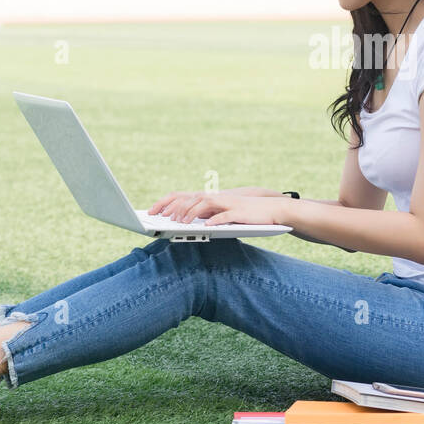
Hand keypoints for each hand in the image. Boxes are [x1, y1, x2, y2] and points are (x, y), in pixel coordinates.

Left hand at [146, 190, 287, 225]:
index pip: (184, 196)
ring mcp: (228, 204)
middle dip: (176, 209)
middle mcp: (217, 198)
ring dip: (192, 213)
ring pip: (205, 205)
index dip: (166, 202)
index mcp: (211, 198)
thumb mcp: (221, 214)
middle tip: (164, 220)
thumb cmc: (244, 214)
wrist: (270, 210)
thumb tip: (186, 222)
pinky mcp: (239, 212)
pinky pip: (225, 216)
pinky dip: (215, 221)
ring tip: (180, 224)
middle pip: (192, 199)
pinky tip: (207, 227)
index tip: (152, 210)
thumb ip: (206, 215)